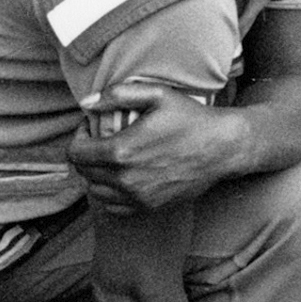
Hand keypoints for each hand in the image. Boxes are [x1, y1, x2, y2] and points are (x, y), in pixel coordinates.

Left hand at [69, 81, 245, 214]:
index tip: (90, 127)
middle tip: (100, 140)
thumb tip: (86, 103)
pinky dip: (111, 193)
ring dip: (96, 175)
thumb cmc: (192, 118)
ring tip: (110, 159)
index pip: (76, 153)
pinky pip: (114, 207)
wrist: (224, 148)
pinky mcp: (150, 207)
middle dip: (86, 154)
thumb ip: (117, 94)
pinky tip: (122, 177)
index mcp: (121, 151)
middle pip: (84, 173)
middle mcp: (126, 180)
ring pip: (96, 192)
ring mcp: (138, 197)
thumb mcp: (157, 94)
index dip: (78, 137)